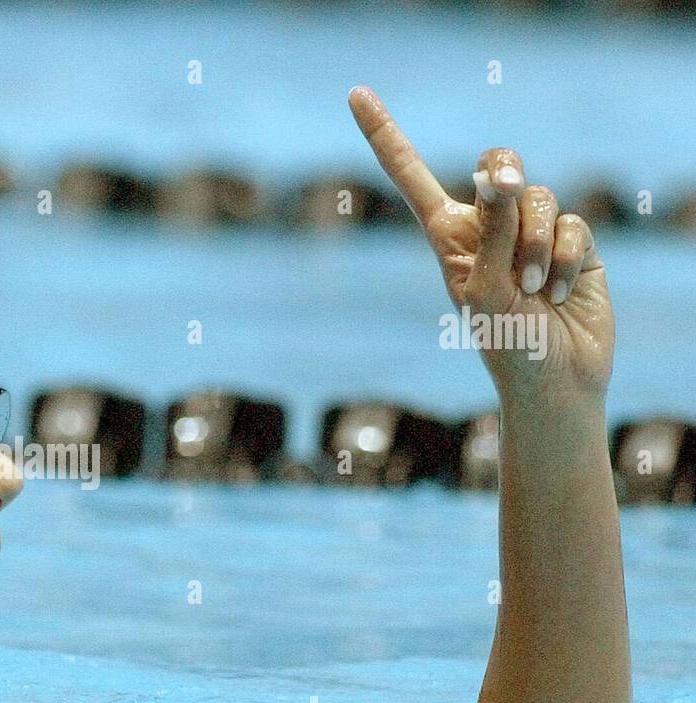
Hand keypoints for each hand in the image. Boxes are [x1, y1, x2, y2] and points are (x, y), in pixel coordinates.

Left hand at [348, 85, 614, 407]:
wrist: (554, 382)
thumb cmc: (506, 345)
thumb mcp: (486, 289)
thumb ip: (493, 229)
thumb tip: (500, 174)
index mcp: (447, 236)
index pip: (411, 176)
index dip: (385, 134)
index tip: (355, 94)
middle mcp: (488, 227)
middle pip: (497, 163)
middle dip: (505, 181)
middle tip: (508, 199)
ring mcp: (531, 234)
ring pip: (538, 197)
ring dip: (536, 246)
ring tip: (533, 290)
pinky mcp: (572, 244)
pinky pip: (573, 224)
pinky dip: (565, 259)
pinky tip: (559, 293)